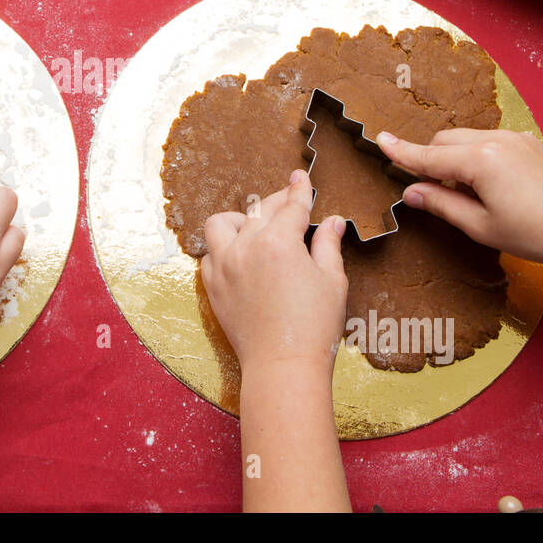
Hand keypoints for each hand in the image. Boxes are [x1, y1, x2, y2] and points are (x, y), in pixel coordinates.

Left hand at [200, 170, 348, 373]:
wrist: (282, 365)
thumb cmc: (314, 326)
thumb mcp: (332, 281)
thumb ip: (328, 245)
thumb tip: (332, 221)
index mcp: (278, 243)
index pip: (290, 206)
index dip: (299, 190)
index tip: (301, 177)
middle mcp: (245, 248)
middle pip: (259, 211)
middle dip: (277, 201)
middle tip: (290, 201)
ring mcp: (224, 266)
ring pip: (221, 224)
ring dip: (239, 220)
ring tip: (255, 227)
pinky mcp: (212, 286)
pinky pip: (210, 255)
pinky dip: (223, 248)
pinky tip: (239, 254)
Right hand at [376, 127, 542, 269]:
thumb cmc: (540, 233)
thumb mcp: (482, 226)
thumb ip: (442, 204)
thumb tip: (412, 193)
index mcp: (479, 160)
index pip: (428, 155)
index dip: (401, 152)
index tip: (378, 140)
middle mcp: (495, 140)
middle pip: (446, 141)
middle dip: (432, 161)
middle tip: (432, 192)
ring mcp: (516, 139)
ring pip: (468, 140)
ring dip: (456, 159)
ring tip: (469, 195)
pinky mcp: (531, 144)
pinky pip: (491, 143)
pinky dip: (479, 157)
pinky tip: (492, 185)